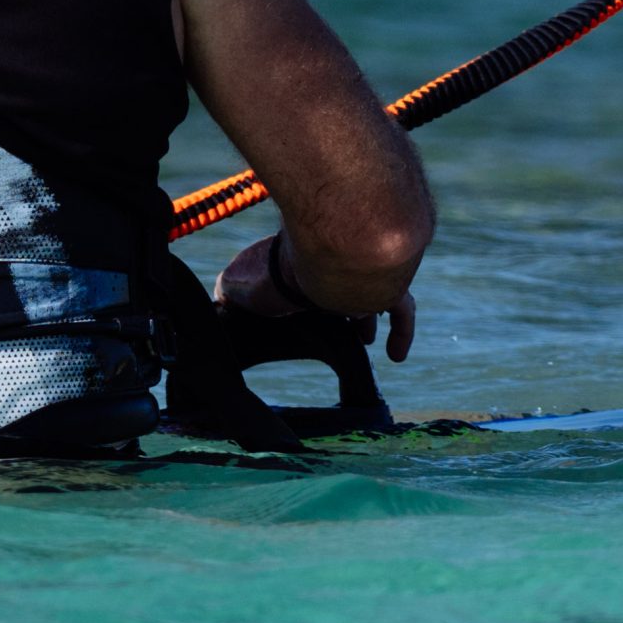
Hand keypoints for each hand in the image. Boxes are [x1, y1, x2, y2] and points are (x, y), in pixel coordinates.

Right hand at [215, 232, 417, 363]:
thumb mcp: (236, 284)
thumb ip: (228, 291)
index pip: (313, 279)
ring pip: (374, 292)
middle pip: (344, 285)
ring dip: (367, 316)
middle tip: (343, 329)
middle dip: (343, 305)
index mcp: (304, 266)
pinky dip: (401, 331)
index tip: (309, 314)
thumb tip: (220, 300)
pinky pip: (403, 308)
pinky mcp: (388, 287)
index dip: (314, 296)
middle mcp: (339, 266)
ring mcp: (365, 274)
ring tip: (364, 340)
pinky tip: (396, 355)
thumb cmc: (268, 274)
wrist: (309, 266)